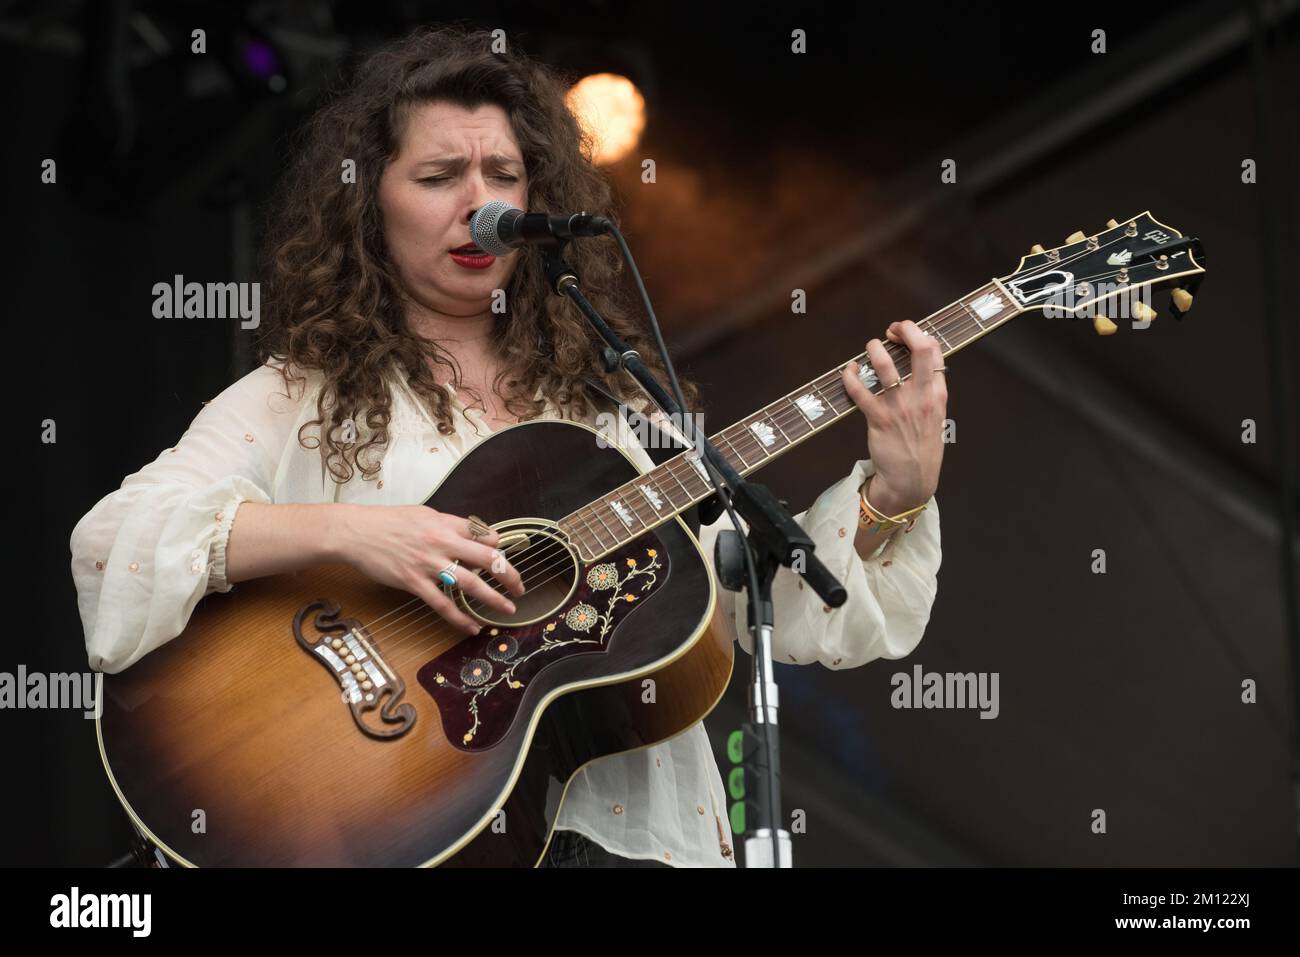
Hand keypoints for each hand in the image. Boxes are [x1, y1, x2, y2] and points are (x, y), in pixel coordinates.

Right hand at [333, 505, 525, 634]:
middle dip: (508, 575)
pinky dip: (459, 618)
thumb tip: (474, 534)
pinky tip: (472, 627)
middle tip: (520, 588)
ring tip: (507, 610)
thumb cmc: (388, 522)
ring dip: (492, 599)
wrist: (356, 532)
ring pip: (470, 584)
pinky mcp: (413, 583)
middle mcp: (442, 543)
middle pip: (487, 559)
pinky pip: (442, 605)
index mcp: (446, 524)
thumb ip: (449, 525)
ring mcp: (428, 564)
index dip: (499, 548)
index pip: (485, 535)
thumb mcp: (424, 514)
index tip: (504, 559)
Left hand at [840, 320, 947, 513]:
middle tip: (891, 330)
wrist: (911, 479)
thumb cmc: (921, 446)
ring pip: (885, 365)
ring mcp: (900, 407)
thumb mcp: (936, 416)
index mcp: (938, 394)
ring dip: (874, 349)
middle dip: (905, 329)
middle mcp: (922, 397)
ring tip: (870, 347)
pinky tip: (849, 371)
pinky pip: (860, 390)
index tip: (905, 333)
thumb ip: (930, 390)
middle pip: (920, 349)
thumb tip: (917, 363)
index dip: (918, 333)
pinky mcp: (878, 419)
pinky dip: (850, 376)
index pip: (934, 350)